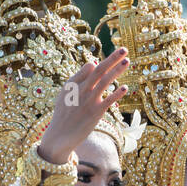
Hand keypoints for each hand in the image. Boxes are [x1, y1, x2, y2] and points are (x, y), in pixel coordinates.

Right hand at [37, 48, 129, 162]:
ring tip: (127, 61)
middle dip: (112, 59)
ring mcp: (88, 101)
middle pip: (98, 70)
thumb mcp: (66, 93)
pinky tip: (125, 88)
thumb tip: (94, 63)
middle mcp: (80, 89)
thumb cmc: (65, 113)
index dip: (104, 62)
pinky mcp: (95, 113)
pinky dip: (117, 94)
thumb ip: (79, 78)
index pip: (90, 69)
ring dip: (117, 70)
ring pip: (105, 81)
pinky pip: (109, 101)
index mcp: (72, 83)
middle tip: (124, 49)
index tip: (116, 55)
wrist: (59, 136)